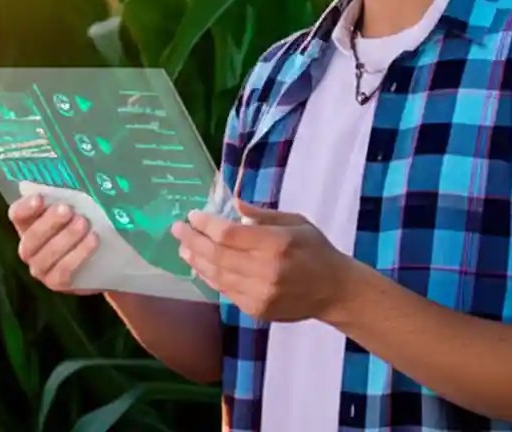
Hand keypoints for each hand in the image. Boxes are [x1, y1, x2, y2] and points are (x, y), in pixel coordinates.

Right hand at [7, 193, 100, 294]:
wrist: (104, 258)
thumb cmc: (84, 225)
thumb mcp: (75, 208)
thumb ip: (65, 197)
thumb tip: (62, 180)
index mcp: (28, 225)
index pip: (16, 215)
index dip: (25, 207)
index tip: (40, 198)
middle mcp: (29, 248)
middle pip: (31, 237)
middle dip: (49, 222)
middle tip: (67, 210)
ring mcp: (41, 268)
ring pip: (46, 255)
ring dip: (65, 238)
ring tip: (84, 224)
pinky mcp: (57, 283)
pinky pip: (63, 271)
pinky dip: (78, 255)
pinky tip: (93, 240)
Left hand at [170, 198, 352, 321]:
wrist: (334, 291)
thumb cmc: (316, 250)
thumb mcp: (296, 222)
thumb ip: (263, 214)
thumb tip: (232, 203)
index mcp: (276, 244)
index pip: (229, 234)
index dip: (206, 224)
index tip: (193, 215)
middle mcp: (265, 270)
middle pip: (217, 254)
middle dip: (192, 240)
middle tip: (177, 229)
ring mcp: (259, 294)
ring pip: (217, 275)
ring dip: (196, 259)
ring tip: (183, 247)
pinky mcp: (256, 309)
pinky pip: (225, 291)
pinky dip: (209, 277)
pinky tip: (200, 266)